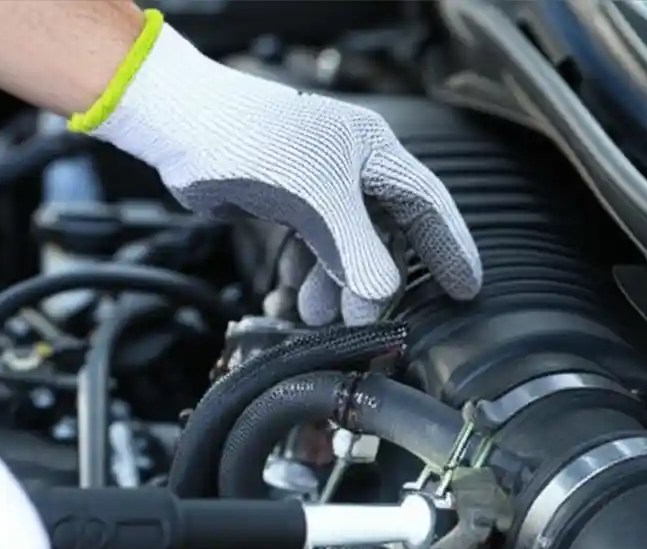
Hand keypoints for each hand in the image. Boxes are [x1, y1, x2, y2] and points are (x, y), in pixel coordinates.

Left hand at [82, 13, 481, 324]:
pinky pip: (309, 252)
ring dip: (331, 289)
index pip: (426, 205)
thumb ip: (355, 250)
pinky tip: (287, 301)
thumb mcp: (315, 198)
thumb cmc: (249, 139)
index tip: (465, 288)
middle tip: (361, 322)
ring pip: (341, 250)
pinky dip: (302, 279)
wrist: (181, 127)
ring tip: (313, 316)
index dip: (448, 248)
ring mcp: (316, 186)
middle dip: (370, 284)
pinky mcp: (286, 204)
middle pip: (381, 237)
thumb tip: (382, 295)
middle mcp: (350, 167)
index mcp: (372, 152)